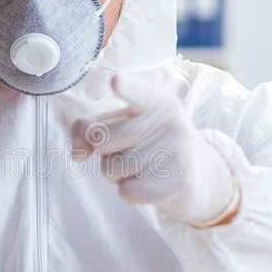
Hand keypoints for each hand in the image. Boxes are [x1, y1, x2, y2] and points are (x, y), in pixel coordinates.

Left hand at [71, 73, 239, 226]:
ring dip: (117, 174)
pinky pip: (126, 191)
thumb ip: (87, 128)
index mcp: (155, 100)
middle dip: (104, 152)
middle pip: (100, 138)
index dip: (125, 86)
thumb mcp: (123, 125)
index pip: (136, 92)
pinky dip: (130, 191)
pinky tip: (151, 183)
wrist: (194, 176)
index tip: (116, 80)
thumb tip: (77, 153)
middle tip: (130, 150)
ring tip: (144, 167)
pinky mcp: (177, 183)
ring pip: (110, 170)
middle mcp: (169, 122)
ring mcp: (176, 152)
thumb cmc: (148, 145)